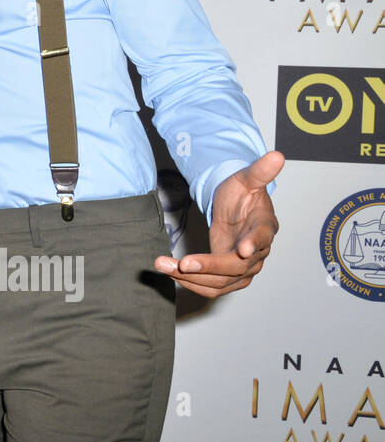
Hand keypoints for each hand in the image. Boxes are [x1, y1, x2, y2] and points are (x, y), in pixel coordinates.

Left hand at [154, 150, 282, 297]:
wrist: (237, 207)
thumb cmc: (244, 193)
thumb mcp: (248, 179)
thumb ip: (260, 171)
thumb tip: (277, 155)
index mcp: (265, 227)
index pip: (263, 237)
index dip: (254, 244)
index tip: (242, 249)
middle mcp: (258, 252)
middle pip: (237, 267)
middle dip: (209, 266)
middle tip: (184, 263)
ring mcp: (244, 268)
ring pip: (221, 282)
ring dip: (192, 279)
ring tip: (164, 266)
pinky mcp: (228, 276)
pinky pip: (211, 286)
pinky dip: (191, 283)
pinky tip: (170, 272)